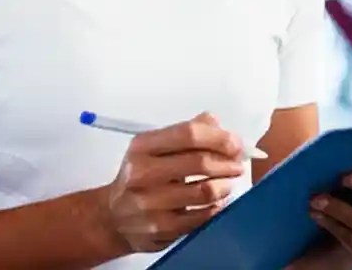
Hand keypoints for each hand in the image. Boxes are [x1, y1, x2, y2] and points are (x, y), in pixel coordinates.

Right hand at [96, 112, 248, 254]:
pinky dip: (216, 207)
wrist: (113, 217)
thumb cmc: (138, 177)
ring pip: (205, 191)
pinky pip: (202, 216)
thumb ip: (183, 133)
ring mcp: (151, 202)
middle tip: (238, 164)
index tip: (236, 144)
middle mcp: (142, 173)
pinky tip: (216, 202)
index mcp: (142, 147)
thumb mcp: (151, 149)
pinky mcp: (161, 228)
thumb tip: (215, 122)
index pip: (188, 134)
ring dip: (226, 185)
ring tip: (229, 182)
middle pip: (200, 162)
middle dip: (228, 162)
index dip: (219, 137)